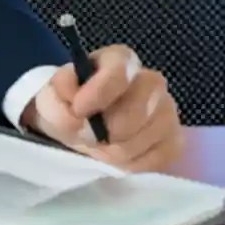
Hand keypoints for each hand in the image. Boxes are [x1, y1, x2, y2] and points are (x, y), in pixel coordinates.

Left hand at [23, 45, 184, 171]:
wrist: (80, 127)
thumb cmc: (67, 105)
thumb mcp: (50, 97)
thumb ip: (57, 100)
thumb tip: (76, 114)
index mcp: (119, 60)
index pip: (119, 72)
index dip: (97, 93)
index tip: (78, 111)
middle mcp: (151, 81)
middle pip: (137, 111)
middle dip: (105, 131)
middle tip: (86, 137)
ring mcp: (167, 111)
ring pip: (144, 138)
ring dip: (114, 150)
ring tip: (98, 147)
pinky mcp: (174, 141)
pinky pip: (156, 159)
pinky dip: (130, 164)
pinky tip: (116, 157)